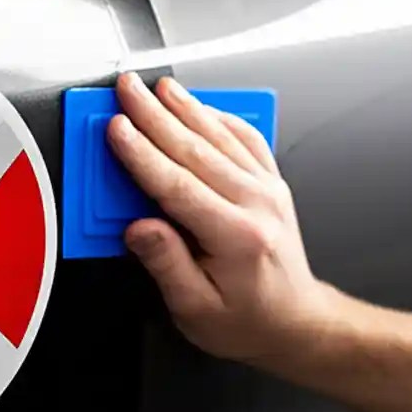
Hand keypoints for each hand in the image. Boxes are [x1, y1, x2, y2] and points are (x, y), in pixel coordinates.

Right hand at [108, 73, 334, 369]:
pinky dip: (221, 116)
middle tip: (127, 90)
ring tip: (157, 87)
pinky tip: (202, 105)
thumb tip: (139, 229)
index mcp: (235, 237)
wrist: (295, 323)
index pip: (176, 184)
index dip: (141, 154)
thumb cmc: (245, 321)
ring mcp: (267, 190)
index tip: (116, 129)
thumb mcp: (195, 308)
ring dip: (184, 107)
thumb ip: (165, 264)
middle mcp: (256, 205)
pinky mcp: (271, 185)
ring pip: (219, 137)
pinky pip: (246, 140)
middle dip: (154, 114)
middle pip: (195, 149)